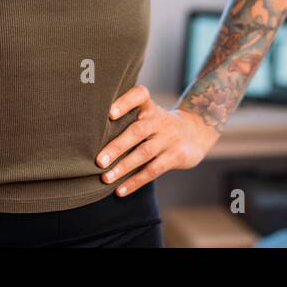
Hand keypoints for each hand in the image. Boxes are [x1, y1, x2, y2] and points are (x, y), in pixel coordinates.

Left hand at [95, 85, 220, 196]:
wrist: (197, 131)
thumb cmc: (160, 123)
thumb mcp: (150, 112)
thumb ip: (128, 116)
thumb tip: (90, 131)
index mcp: (150, 107)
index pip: (140, 95)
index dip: (125, 102)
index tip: (110, 113)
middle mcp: (160, 120)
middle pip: (137, 131)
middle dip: (117, 146)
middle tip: (98, 160)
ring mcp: (169, 138)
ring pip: (144, 153)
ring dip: (123, 167)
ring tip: (105, 178)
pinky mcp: (176, 156)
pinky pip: (154, 170)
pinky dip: (135, 181)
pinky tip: (120, 190)